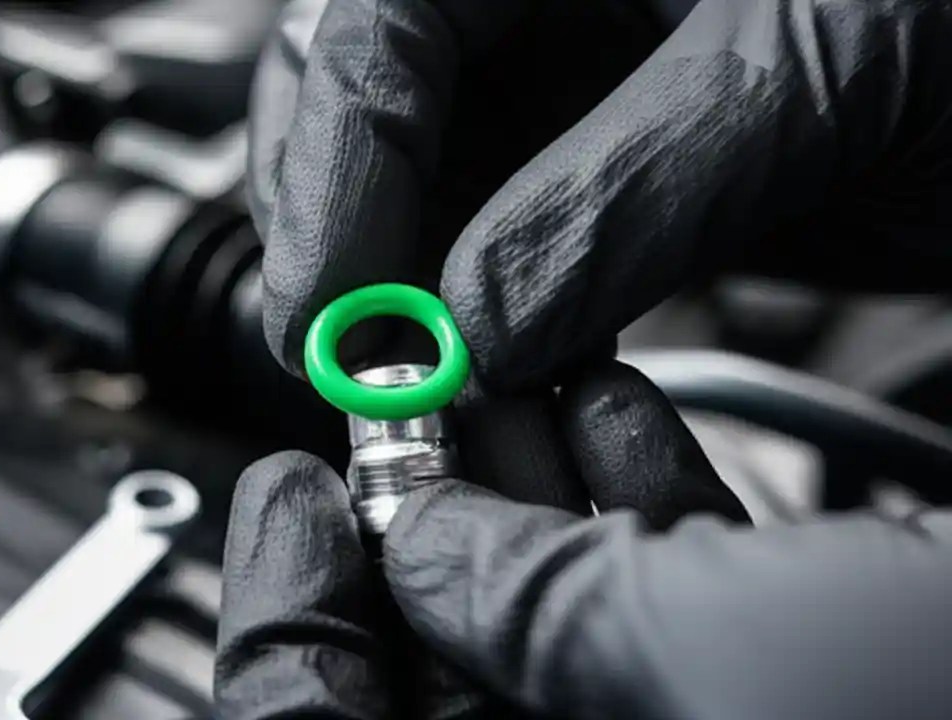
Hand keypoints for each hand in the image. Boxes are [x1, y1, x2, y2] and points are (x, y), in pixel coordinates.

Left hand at [215, 360, 951, 719]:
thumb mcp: (726, 670)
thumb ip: (535, 617)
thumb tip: (418, 552)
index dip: (297, 627)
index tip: (292, 493)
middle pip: (458, 673)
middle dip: (426, 524)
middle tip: (400, 408)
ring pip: (571, 622)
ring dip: (529, 488)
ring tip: (498, 373)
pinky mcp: (812, 683)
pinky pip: (688, 604)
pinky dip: (644, 498)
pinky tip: (612, 400)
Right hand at [249, 0, 951, 389]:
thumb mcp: (809, 69)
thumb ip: (626, 190)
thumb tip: (477, 319)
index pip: (374, 34)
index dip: (331, 177)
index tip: (328, 315)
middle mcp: (539, 10)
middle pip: (365, 124)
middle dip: (348, 249)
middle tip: (355, 370)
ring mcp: (571, 104)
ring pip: (426, 213)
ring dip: (415, 316)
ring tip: (429, 402)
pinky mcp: (610, 193)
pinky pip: (510, 270)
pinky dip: (495, 341)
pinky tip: (503, 388)